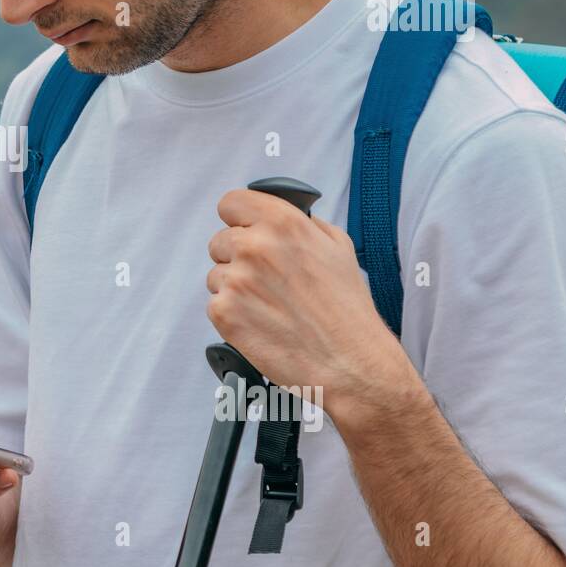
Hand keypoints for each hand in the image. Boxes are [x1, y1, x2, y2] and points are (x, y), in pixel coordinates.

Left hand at [205, 187, 412, 418]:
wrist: (350, 363)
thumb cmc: (347, 310)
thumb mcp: (338, 247)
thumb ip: (304, 224)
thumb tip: (281, 217)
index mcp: (282, 223)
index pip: (230, 203)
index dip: (239, 219)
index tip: (245, 230)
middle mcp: (254, 246)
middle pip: (219, 241)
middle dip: (238, 258)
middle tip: (267, 281)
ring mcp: (236, 280)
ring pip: (216, 275)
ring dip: (235, 288)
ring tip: (270, 306)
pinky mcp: (224, 312)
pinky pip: (215, 304)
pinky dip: (232, 315)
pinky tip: (262, 323)